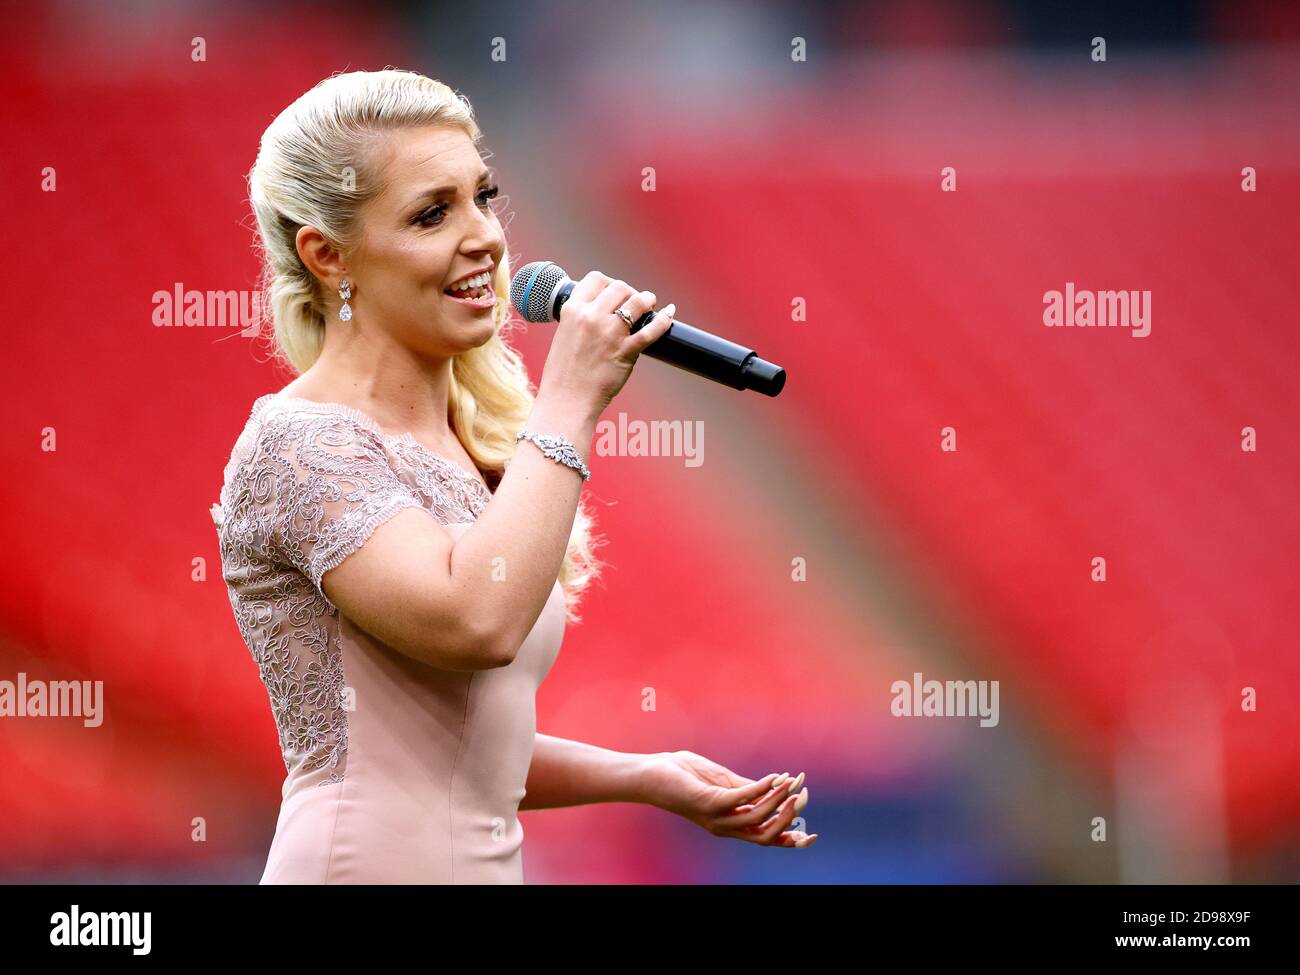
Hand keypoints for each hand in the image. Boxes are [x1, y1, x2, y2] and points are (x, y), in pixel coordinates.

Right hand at [539, 270, 675, 417]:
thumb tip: (601, 312)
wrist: (566, 401)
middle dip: (630, 292)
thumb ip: (580, 320)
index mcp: (572, 311)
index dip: (609, 283)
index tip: (615, 293)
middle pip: (619, 287)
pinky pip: (652, 330)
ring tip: (650, 305)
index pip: (595, 279)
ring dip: (647, 299)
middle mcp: (591, 317)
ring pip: (637, 301)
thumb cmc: (563, 375)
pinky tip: (669, 314)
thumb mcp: (564, 336)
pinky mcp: (626, 351)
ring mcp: (609, 333)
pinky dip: (664, 320)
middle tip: (634, 302)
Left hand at [641, 750, 818, 847]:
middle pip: (766, 835)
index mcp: (731, 825)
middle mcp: (725, 827)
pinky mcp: (709, 802)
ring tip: (792, 782)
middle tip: (803, 795)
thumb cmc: (685, 775)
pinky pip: (742, 798)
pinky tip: (773, 777)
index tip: (812, 835)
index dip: (790, 841)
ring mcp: (717, 817)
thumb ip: (748, 788)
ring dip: (778, 801)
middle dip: (788, 817)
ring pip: (757, 818)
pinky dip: (761, 789)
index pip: (766, 839)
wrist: (652, 773)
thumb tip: (779, 784)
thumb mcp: (723, 782)